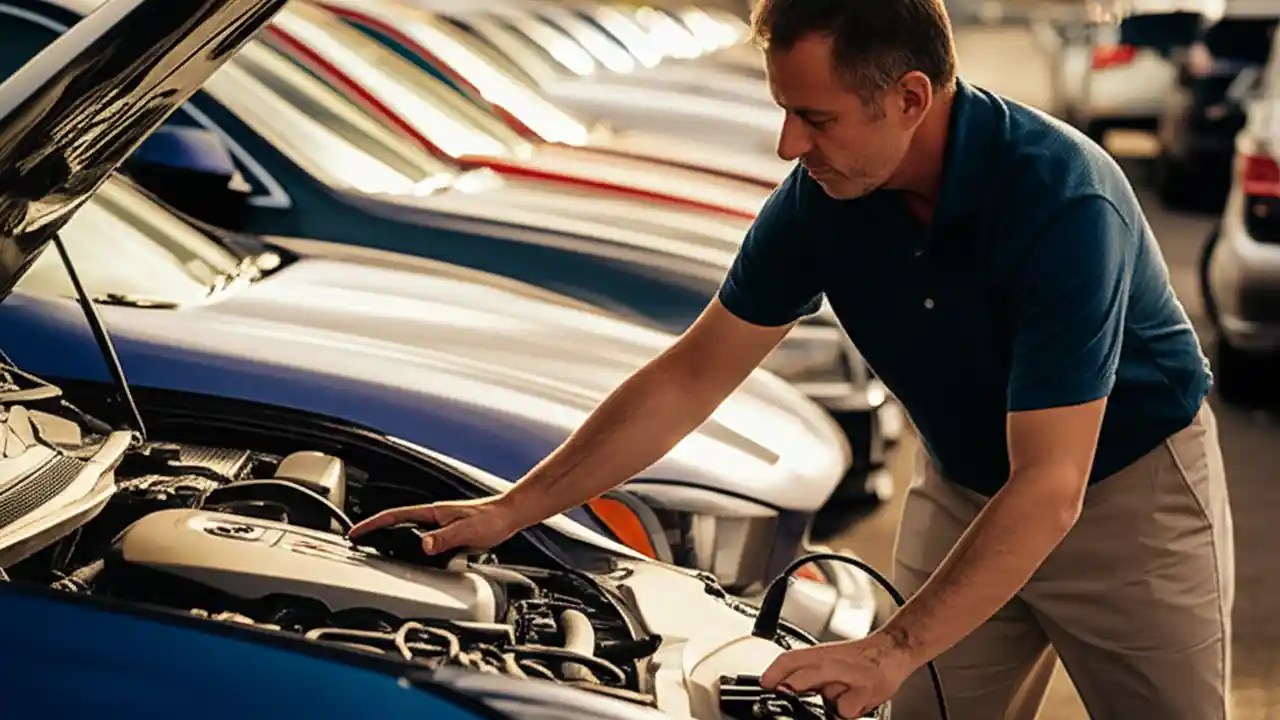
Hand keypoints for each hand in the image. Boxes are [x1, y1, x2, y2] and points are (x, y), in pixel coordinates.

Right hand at [348, 496, 522, 555]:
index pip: (395, 516)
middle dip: (377, 533)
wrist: (509, 516)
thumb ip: (444, 538)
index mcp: (432, 513)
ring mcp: (440, 527)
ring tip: (378, 551)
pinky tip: (413, 558)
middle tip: (360, 543)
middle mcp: (433, 519)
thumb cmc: (491, 519)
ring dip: (395, 542)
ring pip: (410, 535)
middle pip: (398, 525)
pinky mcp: (448, 536)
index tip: (356, 532)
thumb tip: (424, 545)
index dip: (373, 524)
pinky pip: (424, 544)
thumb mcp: (466, 530)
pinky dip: (414, 550)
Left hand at [760, 631, 917, 718]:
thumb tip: (783, 688)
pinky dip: (848, 710)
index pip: (791, 658)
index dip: (775, 671)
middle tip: (783, 690)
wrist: (893, 650)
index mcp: (820, 654)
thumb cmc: (859, 659)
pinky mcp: (867, 688)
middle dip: (792, 683)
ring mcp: (850, 675)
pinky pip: (848, 708)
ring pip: (828, 693)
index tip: (765, 684)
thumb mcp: (830, 660)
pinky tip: (856, 701)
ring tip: (839, 695)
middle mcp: (833, 662)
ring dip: (828, 700)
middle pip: (805, 672)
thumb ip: (808, 674)